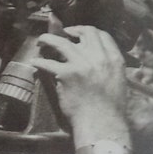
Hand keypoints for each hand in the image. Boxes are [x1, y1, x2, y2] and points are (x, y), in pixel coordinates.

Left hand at [30, 25, 129, 146]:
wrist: (102, 123)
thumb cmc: (110, 109)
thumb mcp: (118, 82)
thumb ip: (109, 68)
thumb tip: (98, 61)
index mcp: (114, 59)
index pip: (102, 35)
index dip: (89, 32)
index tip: (80, 35)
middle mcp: (98, 57)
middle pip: (84, 32)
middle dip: (72, 30)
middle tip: (63, 34)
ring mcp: (81, 64)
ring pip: (61, 42)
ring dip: (49, 39)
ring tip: (42, 41)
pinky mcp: (66, 74)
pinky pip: (47, 63)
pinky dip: (39, 62)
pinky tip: (34, 63)